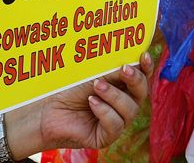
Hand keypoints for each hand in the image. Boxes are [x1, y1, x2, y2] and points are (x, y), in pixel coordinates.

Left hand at [9, 52, 154, 154]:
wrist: (47, 110)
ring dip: (114, 95)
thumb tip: (132, 61)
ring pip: (130, 109)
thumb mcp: (94, 74)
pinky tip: (92, 103)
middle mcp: (124, 104)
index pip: (142, 77)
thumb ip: (113, 70)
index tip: (144, 55)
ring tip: (96, 86)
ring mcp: (117, 121)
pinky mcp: (106, 136)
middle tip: (123, 69)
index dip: (147, 67)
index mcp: (123, 87)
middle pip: (142, 93)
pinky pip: (115, 125)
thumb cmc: (70, 89)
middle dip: (135, 79)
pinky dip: (104, 111)